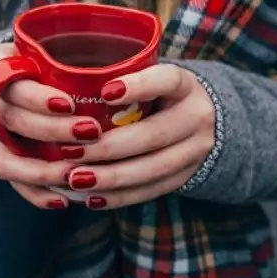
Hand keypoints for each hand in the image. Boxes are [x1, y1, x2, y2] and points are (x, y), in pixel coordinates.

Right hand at [0, 43, 102, 208]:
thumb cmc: (25, 64)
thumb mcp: (33, 51)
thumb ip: (58, 59)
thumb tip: (115, 72)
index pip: (12, 83)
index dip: (39, 98)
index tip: (71, 105)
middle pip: (12, 120)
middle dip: (52, 131)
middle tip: (91, 134)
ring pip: (6, 159)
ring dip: (43, 171)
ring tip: (76, 176)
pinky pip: (9, 180)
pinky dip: (35, 193)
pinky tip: (62, 199)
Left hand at [62, 64, 215, 209]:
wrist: (207, 122)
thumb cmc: (160, 95)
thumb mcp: (152, 79)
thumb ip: (123, 80)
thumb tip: (68, 86)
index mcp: (186, 86)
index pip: (167, 80)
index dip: (139, 86)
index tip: (104, 92)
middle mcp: (196, 117)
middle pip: (153, 135)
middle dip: (109, 147)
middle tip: (70, 152)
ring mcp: (195, 151)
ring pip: (152, 169)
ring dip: (110, 177)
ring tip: (75, 179)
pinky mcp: (186, 177)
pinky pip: (151, 190)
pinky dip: (120, 196)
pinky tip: (92, 198)